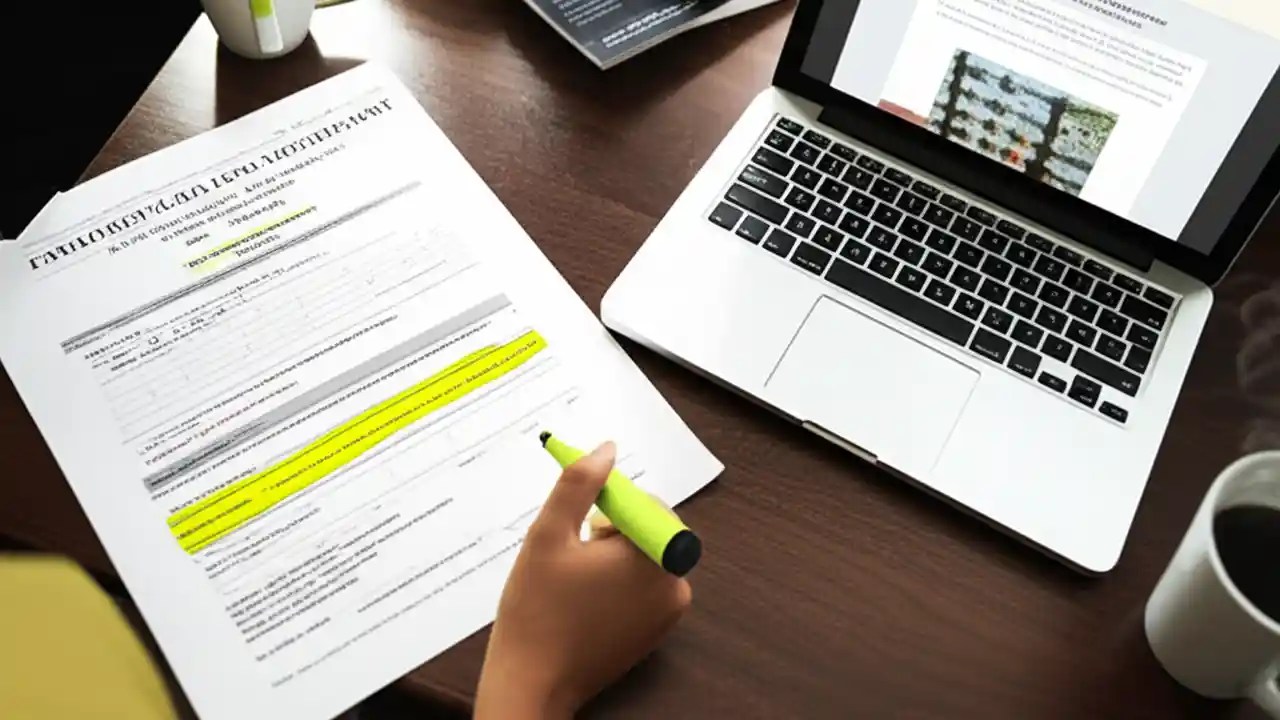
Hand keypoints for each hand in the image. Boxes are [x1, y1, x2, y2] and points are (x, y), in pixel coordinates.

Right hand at [475, 442, 692, 718]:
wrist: (533, 684)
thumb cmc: (537, 613)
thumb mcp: (548, 535)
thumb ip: (579, 484)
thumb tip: (606, 450)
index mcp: (656, 559)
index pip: (650, 505)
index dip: (613, 505)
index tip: (582, 519)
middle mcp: (674, 586)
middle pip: (651, 530)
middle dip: (614, 529)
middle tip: (575, 548)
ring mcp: (668, 614)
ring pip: (645, 556)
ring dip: (614, 554)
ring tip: (575, 575)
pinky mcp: (656, 632)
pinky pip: (644, 586)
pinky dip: (618, 581)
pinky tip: (584, 596)